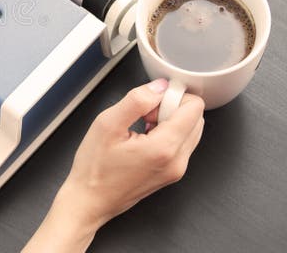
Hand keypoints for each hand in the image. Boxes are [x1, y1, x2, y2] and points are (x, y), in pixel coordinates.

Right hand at [23, 79, 204, 251]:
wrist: (90, 200)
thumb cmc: (94, 168)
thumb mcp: (107, 124)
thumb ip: (136, 100)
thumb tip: (159, 86)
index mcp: (164, 148)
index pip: (194, 108)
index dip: (173, 96)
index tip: (151, 101)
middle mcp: (177, 161)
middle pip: (196, 118)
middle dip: (172, 108)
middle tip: (143, 113)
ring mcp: (177, 170)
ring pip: (190, 130)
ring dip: (170, 120)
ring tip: (140, 125)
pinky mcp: (172, 173)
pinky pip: (181, 144)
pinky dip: (167, 133)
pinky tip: (142, 136)